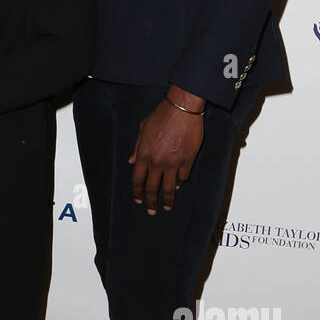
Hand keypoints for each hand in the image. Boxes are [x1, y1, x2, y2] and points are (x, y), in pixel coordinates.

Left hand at [128, 90, 204, 212]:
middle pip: (152, 188)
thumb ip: (137, 147)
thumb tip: (131, 161)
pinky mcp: (187, 160)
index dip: (137, 192)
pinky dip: (180, 183)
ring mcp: (173, 162)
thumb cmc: (161, 115)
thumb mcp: (143, 129)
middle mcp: (157, 162)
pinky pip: (183, 177)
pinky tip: (178, 186)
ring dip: (167, 200)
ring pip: (169, 188)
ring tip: (168, 207)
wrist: (182, 108)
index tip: (138, 200)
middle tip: (151, 211)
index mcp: (144, 154)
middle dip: (151, 202)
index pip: (137, 179)